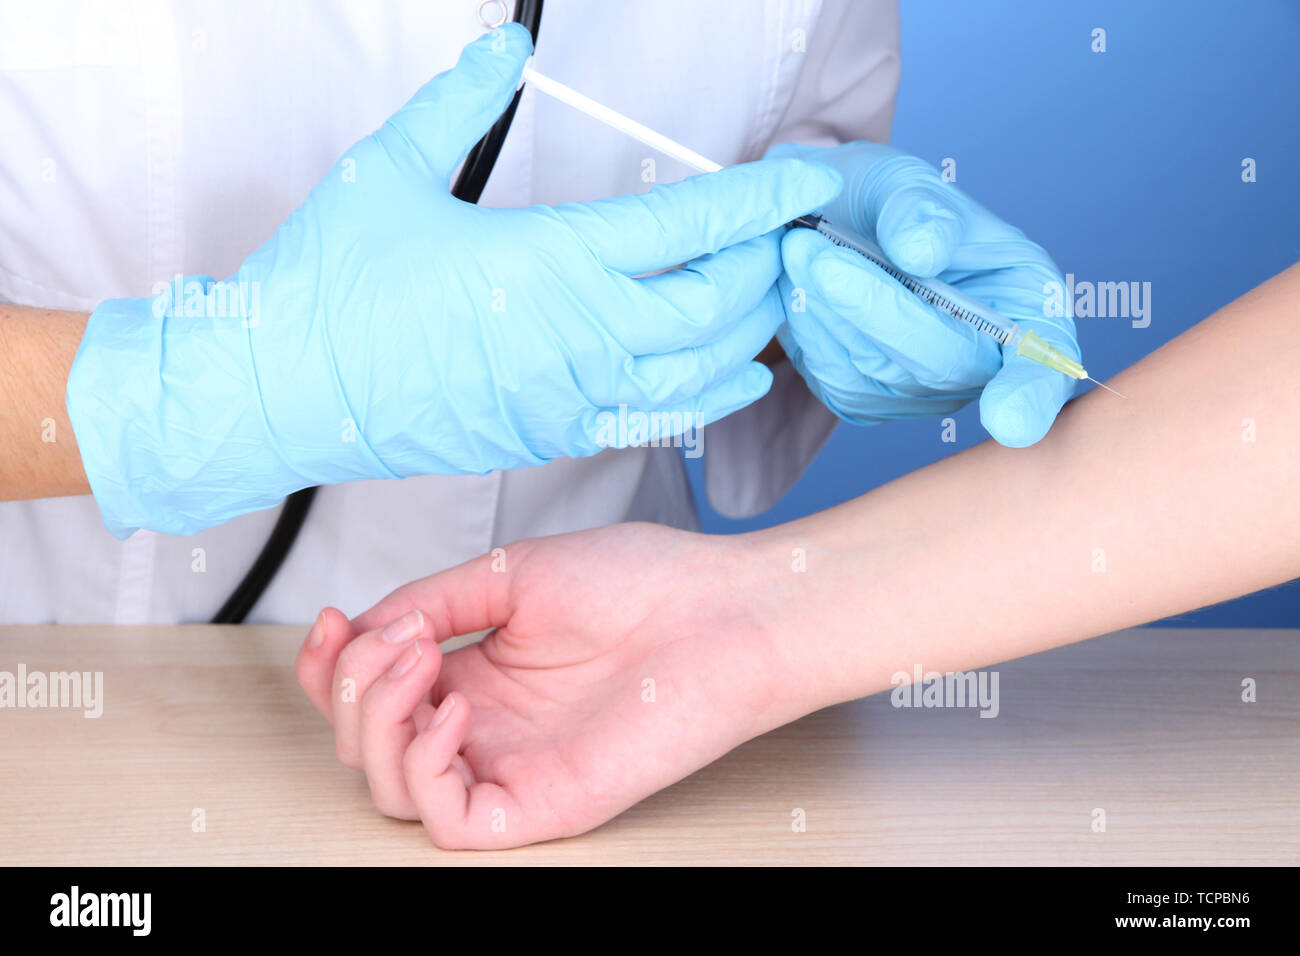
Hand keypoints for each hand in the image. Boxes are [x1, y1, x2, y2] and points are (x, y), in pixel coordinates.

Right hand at [67, 25, 841, 536]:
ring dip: (753, 328)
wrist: (279, 393)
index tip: (811, 181)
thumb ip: (461, 101)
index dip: (762, 200)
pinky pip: (657, 421)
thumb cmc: (328, 286)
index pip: (691, 224)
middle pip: (718, 301)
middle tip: (790, 234)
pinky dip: (710, 395)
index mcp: (551, 258)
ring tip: (777, 293)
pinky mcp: (553, 436)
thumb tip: (505, 46)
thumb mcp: (390, 169)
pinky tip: (739, 376)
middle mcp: (579, 334)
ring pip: (702, 368)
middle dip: (769, 263)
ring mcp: (571, 396)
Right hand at [295, 523, 794, 848]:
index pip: (374, 696)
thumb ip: (434, 600)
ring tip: (422, 659)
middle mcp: (485, 727)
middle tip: (395, 639)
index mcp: (475, 675)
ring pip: (391, 791)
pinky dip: (427, 767)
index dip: (333, 668)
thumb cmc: (644, 583)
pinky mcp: (542, 804)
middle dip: (352, 689)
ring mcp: (510, 768)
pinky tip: (456, 708)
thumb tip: (366, 627)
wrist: (723, 609)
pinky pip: (449, 821)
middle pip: (367, 746)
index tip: (332, 621)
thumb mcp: (511, 573)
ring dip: (380, 721)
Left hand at [767, 141, 1079, 446]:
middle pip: (944, 367)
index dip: (1031, 392)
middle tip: (812, 248)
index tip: (1008, 420)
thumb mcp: (906, 182)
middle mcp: (986, 361)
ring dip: (827, 309)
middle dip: (875, 307)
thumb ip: (920, 210)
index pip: (1044, 361)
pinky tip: (801, 287)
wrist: (826, 220)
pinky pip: (836, 377)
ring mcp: (927, 392)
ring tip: (798, 246)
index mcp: (1027, 301)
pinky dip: (810, 329)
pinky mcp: (870, 401)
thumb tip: (921, 254)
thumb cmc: (884, 201)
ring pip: (878, 373)